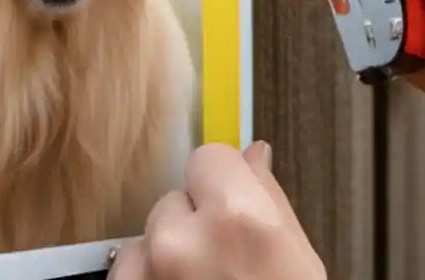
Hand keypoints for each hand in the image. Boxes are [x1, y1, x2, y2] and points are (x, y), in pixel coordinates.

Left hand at [107, 142, 325, 279]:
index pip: (209, 156)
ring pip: (147, 234)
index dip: (224, 183)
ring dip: (166, 253)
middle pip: (176, 198)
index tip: (232, 204)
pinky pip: (124, 267)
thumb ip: (270, 200)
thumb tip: (253, 157)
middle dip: (195, 222)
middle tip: (224, 262)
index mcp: (238, 221)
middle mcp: (184, 242)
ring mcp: (148, 272)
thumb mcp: (299, 261)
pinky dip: (144, 277)